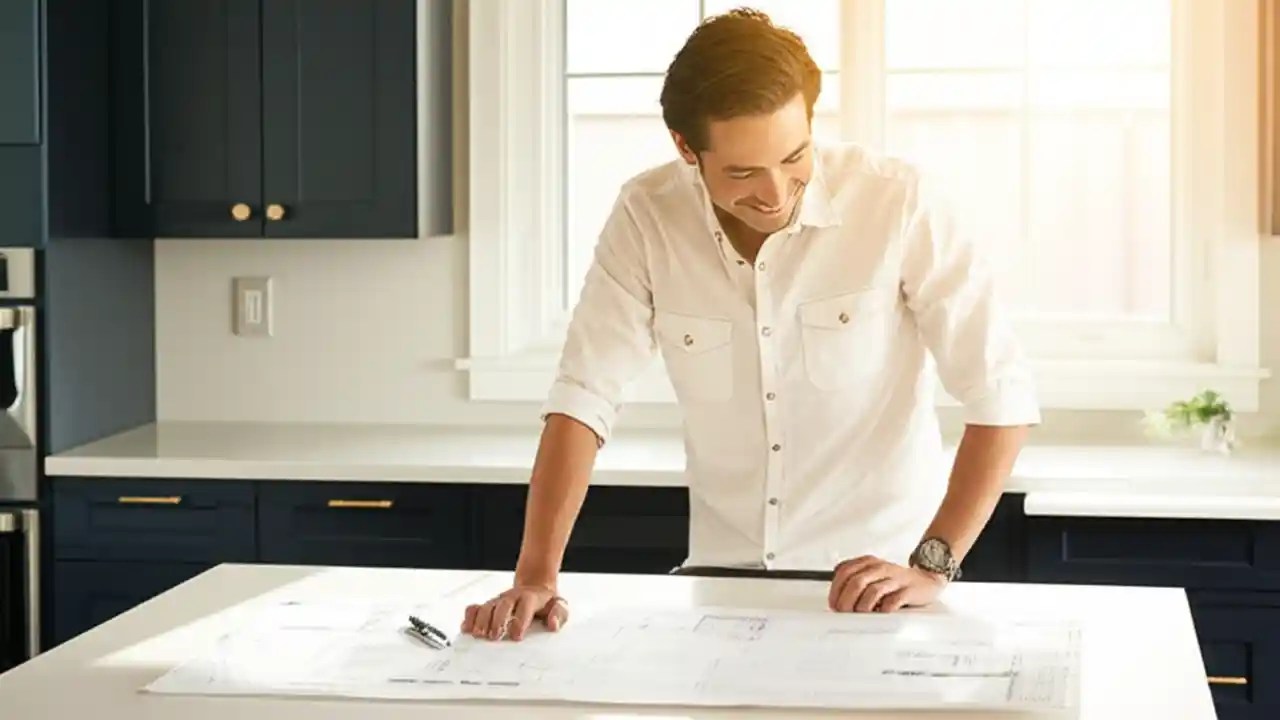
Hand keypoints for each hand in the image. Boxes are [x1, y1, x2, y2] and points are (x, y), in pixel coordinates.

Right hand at [461, 583, 568, 641]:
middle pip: (503, 605)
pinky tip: (466, 629)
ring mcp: (498, 601)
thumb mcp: (558, 606)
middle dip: (498, 621)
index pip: (525, 606)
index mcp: (530, 597)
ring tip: (479, 636)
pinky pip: (475, 608)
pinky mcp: (489, 605)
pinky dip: (469, 618)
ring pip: (487, 606)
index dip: (520, 620)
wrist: (535, 589)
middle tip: (494, 637)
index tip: (516, 636)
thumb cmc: (545, 604)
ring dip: (482, 621)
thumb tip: (553, 624)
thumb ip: (559, 614)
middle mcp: (512, 597)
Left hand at [827, 555, 946, 612]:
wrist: (926, 580)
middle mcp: (880, 568)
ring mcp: (895, 578)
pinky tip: (879, 615)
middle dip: (846, 600)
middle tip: (844, 613)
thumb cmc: (894, 581)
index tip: (834, 604)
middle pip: (856, 582)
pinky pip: (893, 600)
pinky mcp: (908, 590)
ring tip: (859, 616)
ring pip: (873, 591)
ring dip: (862, 607)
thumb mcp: (871, 575)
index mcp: (868, 562)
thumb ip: (854, 581)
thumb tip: (836, 601)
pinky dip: (883, 610)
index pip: (845, 571)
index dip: (836, 589)